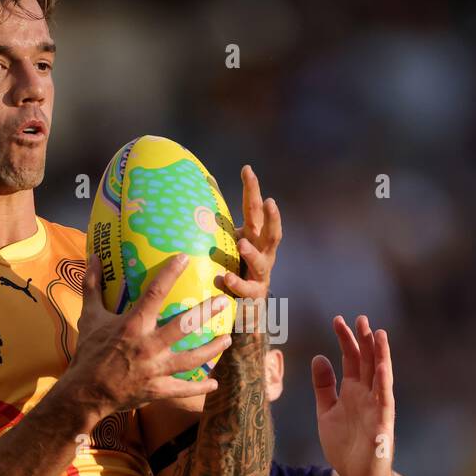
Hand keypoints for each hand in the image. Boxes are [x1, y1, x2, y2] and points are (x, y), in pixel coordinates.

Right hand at [70, 252, 232, 414]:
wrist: (84, 393)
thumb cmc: (88, 352)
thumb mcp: (89, 316)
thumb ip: (93, 286)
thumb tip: (93, 256)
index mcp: (132, 326)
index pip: (154, 293)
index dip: (170, 274)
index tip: (185, 258)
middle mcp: (148, 346)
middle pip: (184, 326)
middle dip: (206, 313)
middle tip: (224, 302)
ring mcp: (155, 369)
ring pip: (191, 359)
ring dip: (212, 349)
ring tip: (228, 339)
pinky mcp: (157, 389)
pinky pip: (183, 389)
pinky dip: (200, 388)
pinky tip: (214, 383)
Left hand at [220, 165, 281, 327]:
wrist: (248, 306)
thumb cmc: (238, 267)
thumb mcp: (230, 242)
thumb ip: (221, 223)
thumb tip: (203, 188)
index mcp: (255, 237)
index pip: (254, 210)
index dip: (252, 190)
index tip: (247, 170)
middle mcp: (264, 253)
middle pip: (270, 233)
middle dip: (272, 217)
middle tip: (269, 202)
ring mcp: (261, 274)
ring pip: (261, 262)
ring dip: (252, 253)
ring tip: (242, 245)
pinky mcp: (255, 295)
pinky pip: (247, 289)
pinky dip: (236, 283)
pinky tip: (224, 278)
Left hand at [311, 315, 395, 475]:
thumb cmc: (344, 446)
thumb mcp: (326, 411)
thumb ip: (324, 386)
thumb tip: (319, 357)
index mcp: (352, 391)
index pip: (350, 359)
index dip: (345, 340)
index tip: (338, 320)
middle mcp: (366, 395)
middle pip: (365, 361)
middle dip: (363, 339)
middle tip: (360, 317)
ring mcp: (376, 407)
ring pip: (379, 375)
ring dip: (379, 354)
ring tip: (378, 333)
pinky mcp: (383, 422)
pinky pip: (384, 398)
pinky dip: (383, 381)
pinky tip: (382, 365)